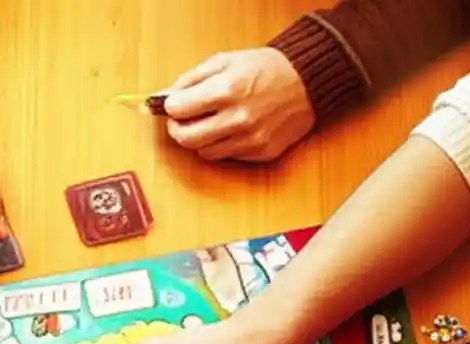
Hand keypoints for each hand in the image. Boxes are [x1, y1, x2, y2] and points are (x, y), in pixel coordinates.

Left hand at [162, 48, 314, 162]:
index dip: (170, 107)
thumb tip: (163, 97)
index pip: (177, 109)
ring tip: (211, 122)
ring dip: (200, 139)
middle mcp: (238, 119)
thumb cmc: (265, 68)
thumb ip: (190, 79)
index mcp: (227, 90)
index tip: (173, 104)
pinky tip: (232, 129)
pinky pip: (227, 156)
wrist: (307, 82)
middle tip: (182, 120)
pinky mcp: (262, 153)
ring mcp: (251, 140)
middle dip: (177, 129)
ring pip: (204, 152)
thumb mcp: (225, 61)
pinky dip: (223, 145)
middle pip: (186, 138)